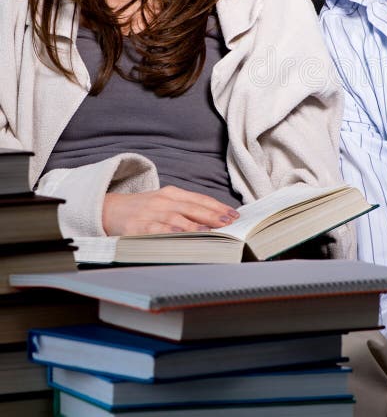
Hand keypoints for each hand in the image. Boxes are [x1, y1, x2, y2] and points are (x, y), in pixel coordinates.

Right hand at [102, 186, 239, 235]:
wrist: (108, 208)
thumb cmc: (142, 209)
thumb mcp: (164, 202)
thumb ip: (185, 208)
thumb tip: (214, 220)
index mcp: (171, 193)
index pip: (200, 199)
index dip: (218, 207)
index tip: (234, 215)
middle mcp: (163, 201)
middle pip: (193, 207)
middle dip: (213, 215)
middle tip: (230, 223)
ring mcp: (150, 213)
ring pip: (178, 219)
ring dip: (196, 225)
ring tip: (213, 231)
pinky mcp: (137, 226)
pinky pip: (156, 229)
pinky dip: (170, 232)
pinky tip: (182, 235)